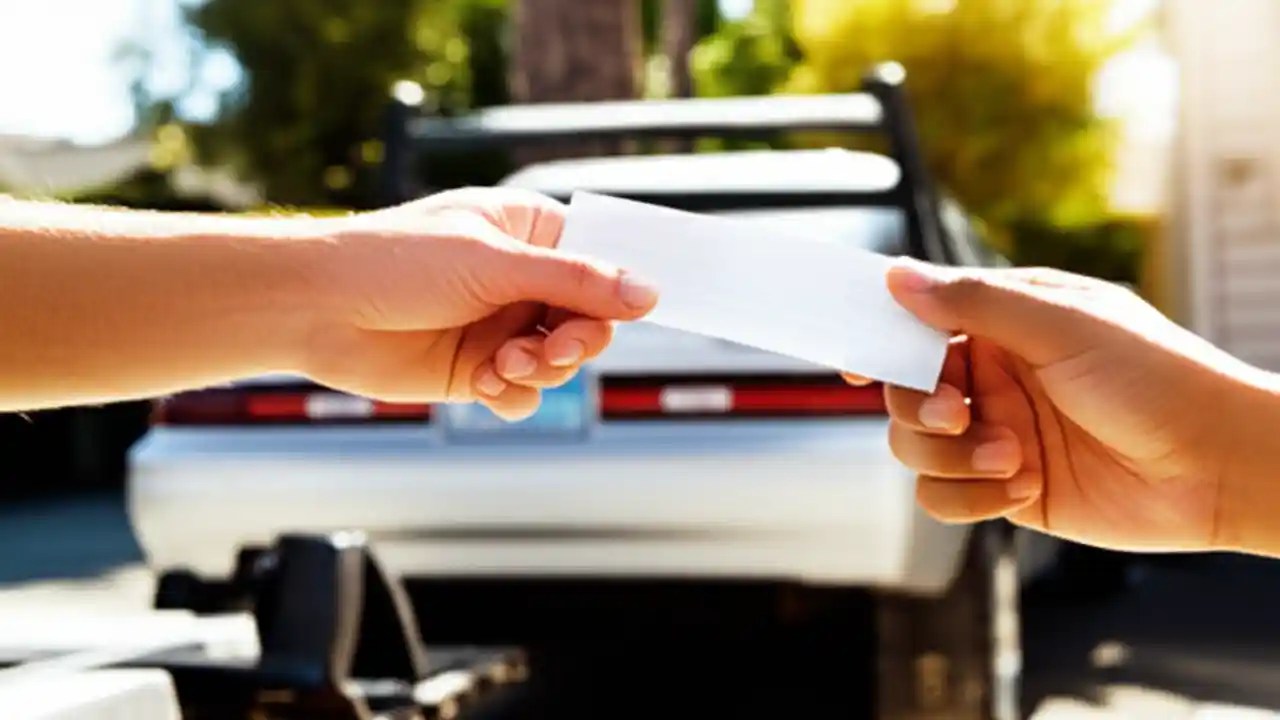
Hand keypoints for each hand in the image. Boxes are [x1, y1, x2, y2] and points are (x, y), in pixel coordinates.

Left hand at [301, 187, 657, 419]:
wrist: (316, 308)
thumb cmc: (393, 260)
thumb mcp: (494, 263)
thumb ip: (576, 281)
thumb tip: (647, 292)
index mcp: (530, 232)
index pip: (603, 259)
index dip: (623, 287)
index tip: (639, 310)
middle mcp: (522, 280)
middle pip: (591, 320)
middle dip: (578, 340)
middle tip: (555, 348)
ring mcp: (500, 326)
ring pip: (561, 362)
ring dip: (542, 369)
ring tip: (503, 363)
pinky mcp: (478, 369)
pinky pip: (526, 392)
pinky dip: (516, 394)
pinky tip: (486, 383)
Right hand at [847, 259, 1279, 553]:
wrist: (1219, 465)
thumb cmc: (1158, 377)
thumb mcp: (1062, 323)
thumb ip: (972, 302)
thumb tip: (897, 277)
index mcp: (1005, 324)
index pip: (919, 322)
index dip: (879, 339)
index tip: (852, 360)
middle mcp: (994, 377)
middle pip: (904, 391)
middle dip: (920, 407)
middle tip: (961, 415)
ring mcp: (996, 434)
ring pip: (915, 448)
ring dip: (951, 458)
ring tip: (1010, 459)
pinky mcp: (1005, 489)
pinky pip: (942, 498)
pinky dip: (969, 497)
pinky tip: (1021, 487)